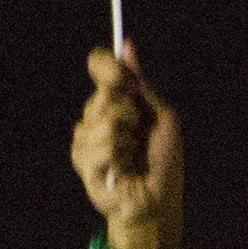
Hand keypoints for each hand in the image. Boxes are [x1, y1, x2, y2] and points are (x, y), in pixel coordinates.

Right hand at [70, 48, 180, 248]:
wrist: (159, 202)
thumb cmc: (164, 163)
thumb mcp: (161, 117)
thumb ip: (142, 85)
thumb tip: (127, 46)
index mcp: (116, 102)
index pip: (99, 69)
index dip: (105, 66)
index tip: (120, 75)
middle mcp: (97, 117)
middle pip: (101, 94)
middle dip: (128, 111)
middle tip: (139, 131)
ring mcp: (86, 140)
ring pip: (101, 120)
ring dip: (126, 138)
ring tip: (133, 157)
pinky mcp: (83, 164)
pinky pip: (99, 146)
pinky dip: (118, 156)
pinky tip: (122, 170)